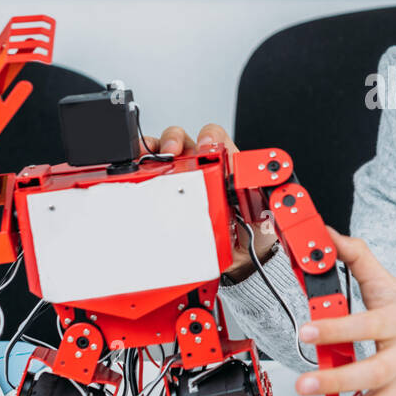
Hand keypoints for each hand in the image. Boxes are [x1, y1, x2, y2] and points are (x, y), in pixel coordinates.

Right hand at [139, 123, 276, 278]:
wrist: (240, 259)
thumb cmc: (252, 230)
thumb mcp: (260, 210)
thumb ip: (259, 194)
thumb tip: (259, 183)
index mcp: (225, 164)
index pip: (214, 137)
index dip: (207, 136)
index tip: (204, 147)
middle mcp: (201, 168)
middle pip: (181, 140)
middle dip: (172, 140)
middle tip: (170, 153)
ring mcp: (181, 181)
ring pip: (160, 157)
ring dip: (150, 153)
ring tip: (144, 161)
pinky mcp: (166, 198)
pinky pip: (147, 181)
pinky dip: (137, 175)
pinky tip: (134, 177)